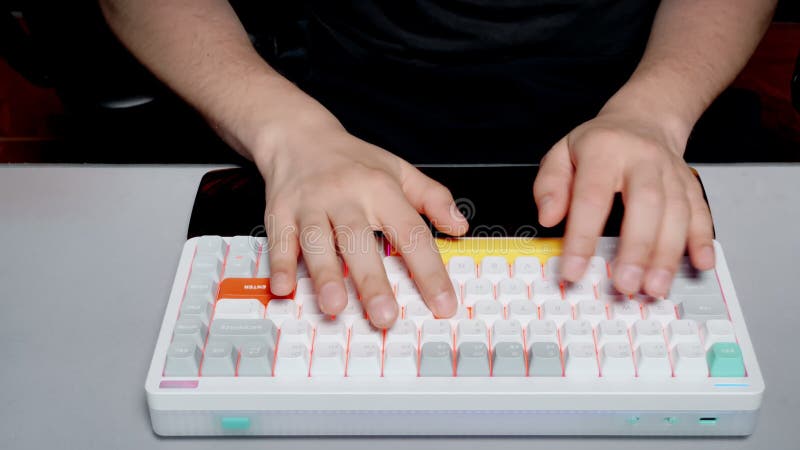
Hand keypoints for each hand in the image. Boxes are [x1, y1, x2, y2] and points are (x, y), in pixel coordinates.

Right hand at [254, 115, 467, 327]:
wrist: (299, 135)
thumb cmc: (352, 161)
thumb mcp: (399, 170)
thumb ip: (432, 198)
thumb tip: (460, 226)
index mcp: (380, 189)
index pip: (411, 233)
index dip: (429, 271)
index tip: (442, 304)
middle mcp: (345, 196)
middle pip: (359, 240)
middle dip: (372, 281)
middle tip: (385, 317)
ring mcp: (310, 205)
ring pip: (317, 242)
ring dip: (325, 275)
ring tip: (334, 308)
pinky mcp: (280, 212)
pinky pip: (279, 240)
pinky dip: (280, 264)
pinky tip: (284, 288)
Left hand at [532, 106, 714, 296]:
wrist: (644, 118)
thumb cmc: (600, 144)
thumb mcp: (562, 153)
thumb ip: (549, 185)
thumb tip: (548, 216)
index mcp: (605, 150)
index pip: (592, 197)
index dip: (582, 237)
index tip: (574, 270)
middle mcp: (643, 159)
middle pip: (645, 204)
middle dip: (637, 249)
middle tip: (625, 284)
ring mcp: (671, 172)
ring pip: (677, 212)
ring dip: (667, 254)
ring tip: (654, 287)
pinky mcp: (690, 185)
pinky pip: (700, 212)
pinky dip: (702, 240)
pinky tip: (701, 264)